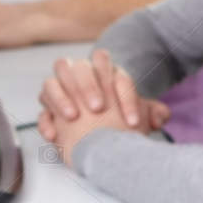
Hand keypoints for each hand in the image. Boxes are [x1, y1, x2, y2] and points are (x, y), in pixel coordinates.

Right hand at [35, 52, 168, 159]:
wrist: (102, 127)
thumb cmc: (121, 114)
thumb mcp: (139, 114)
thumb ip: (152, 112)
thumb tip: (161, 116)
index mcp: (104, 71)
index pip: (113, 70)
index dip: (123, 93)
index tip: (132, 121)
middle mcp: (79, 75)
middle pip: (79, 67)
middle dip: (88, 85)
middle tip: (98, 107)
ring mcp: (61, 90)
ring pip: (52, 82)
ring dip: (62, 97)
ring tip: (73, 116)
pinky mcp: (48, 110)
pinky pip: (42, 111)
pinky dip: (46, 121)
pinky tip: (54, 135)